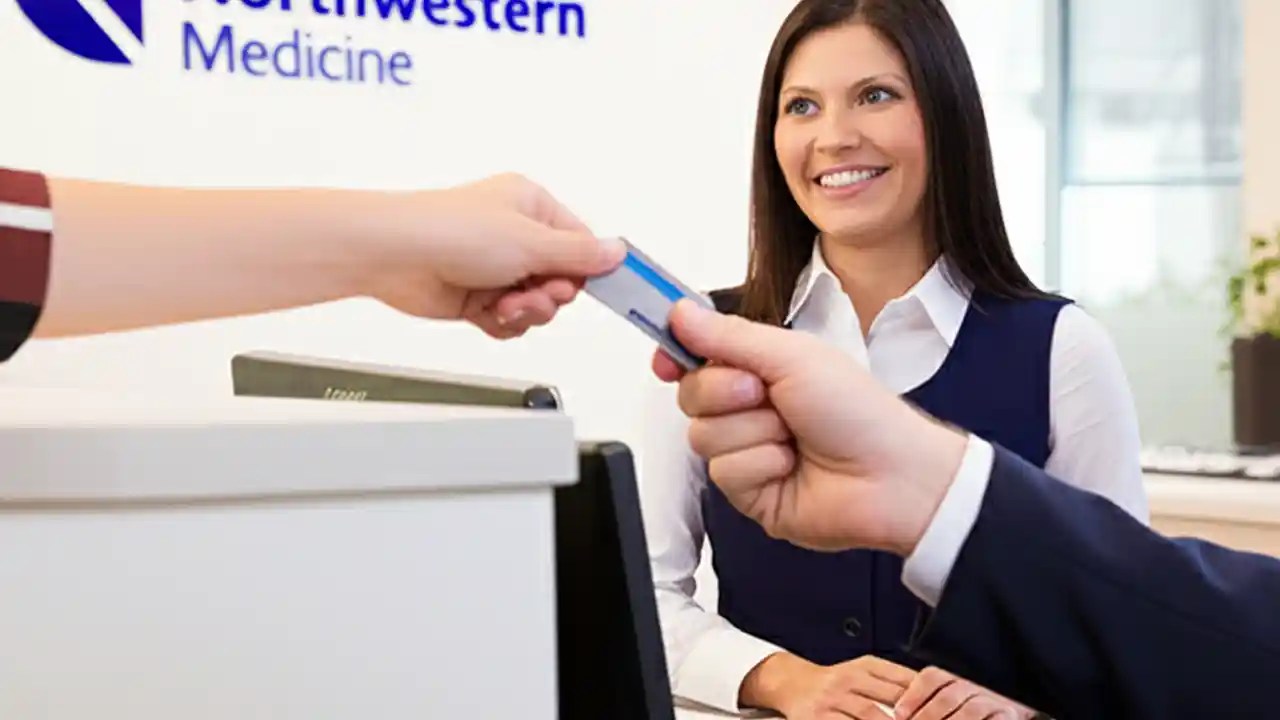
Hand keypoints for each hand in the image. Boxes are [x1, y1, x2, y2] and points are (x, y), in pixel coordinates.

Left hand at [367, 172, 624, 337]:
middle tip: (535, 293)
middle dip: (549, 295)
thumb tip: (617, 251)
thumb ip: (579, 255)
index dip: (584, 271)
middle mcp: (515, 235)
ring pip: (537, 304)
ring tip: (506, 304)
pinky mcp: (477, 296)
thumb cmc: (450, 230)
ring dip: (526, 311)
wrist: (395, 256)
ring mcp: (496, 267)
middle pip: (561, 279)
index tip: (582, 287)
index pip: (579, 243)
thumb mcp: (530, 241)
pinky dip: (504, 322)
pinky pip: (510, 320)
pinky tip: (491, 314)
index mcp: (531, 206)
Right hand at [650, 300, 966, 554]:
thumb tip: (680, 313)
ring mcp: (746, 451)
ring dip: (752, 431)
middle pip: (690, 395)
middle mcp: (748, 409)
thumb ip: (728, 336)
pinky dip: (760, 464)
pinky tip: (791, 465)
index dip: (677, 353)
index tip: (667, 355)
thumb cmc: (859, 411)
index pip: (697, 355)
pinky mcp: (747, 492)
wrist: (891, 477)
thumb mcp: (792, 356)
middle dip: (726, 392)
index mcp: (759, 369)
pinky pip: (723, 473)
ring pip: (703, 436)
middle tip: (766, 393)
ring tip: (792, 435)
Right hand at [742, 652, 915, 718]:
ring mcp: (834, 699)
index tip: (940, 711)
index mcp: (867, 666)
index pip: (904, 679)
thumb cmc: (834, 681)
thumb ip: (893, 680)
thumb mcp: (863, 670)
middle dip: (913, 716)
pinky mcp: (819, 717)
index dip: (926, 698)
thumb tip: (929, 692)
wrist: (792, 683)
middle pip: (891, 699)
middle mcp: (850, 679)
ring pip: (870, 715)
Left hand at [893, 667, 1035, 719]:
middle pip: (949, 694)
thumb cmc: (970, 715)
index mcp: (957, 681)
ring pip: (970, 710)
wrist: (1016, 713)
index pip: (933, 678)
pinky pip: (994, 719)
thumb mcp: (949, 704)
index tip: (899, 714)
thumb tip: (898, 714)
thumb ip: (928, 705)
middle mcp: (976, 687)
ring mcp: (995, 702)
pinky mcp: (1010, 716)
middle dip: (928, 715)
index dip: (914, 694)